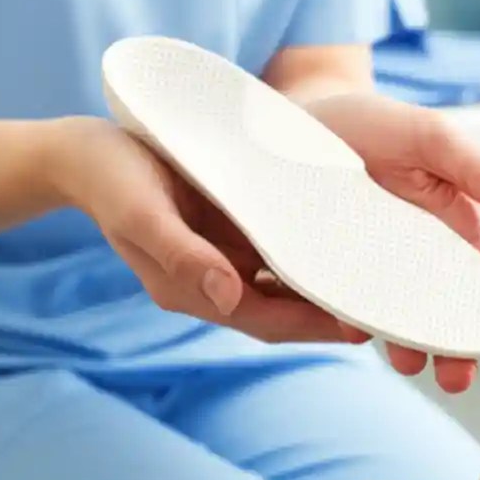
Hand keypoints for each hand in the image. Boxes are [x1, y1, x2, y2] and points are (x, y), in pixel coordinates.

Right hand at [57, 116, 367, 343]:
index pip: (265, 319)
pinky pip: (279, 249)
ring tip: (384, 274)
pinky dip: (311, 249)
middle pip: (285, 309)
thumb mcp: (141, 212)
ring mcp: (222, 259)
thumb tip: (228, 296)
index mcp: (192, 288)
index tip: (361, 325)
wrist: (85, 153)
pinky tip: (346, 235)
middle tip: (394, 304)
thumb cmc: (112, 178)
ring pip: (287, 283)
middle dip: (335, 312)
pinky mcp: (228, 233)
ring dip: (329, 282)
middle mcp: (214, 282)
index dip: (313, 325)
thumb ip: (181, 255)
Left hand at [308, 92, 479, 392]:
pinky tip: (354, 329)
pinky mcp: (319, 268)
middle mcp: (410, 254)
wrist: (294, 113)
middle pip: (441, 313)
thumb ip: (471, 164)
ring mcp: (364, 265)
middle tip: (456, 381)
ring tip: (410, 364)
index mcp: (448, 226)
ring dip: (406, 345)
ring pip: (393, 317)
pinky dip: (350, 318)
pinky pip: (339, 301)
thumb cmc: (368, 120)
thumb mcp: (423, 134)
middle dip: (454, 351)